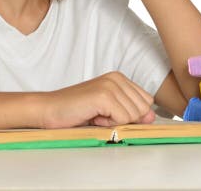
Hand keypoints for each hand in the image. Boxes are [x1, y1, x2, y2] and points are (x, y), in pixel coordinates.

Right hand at [41, 71, 155, 127]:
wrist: (49, 110)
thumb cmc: (76, 111)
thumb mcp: (109, 111)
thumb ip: (131, 112)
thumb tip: (151, 116)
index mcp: (119, 78)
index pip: (147, 102)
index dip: (130, 114)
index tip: (107, 112)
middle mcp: (117, 78)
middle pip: (143, 110)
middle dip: (124, 119)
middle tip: (99, 114)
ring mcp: (110, 85)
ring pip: (134, 116)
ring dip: (114, 122)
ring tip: (94, 114)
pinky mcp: (104, 95)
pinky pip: (122, 120)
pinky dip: (108, 124)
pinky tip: (92, 116)